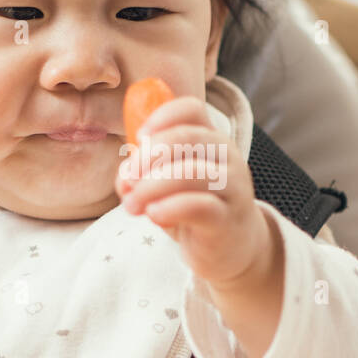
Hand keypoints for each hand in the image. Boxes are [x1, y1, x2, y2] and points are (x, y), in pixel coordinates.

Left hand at [114, 95, 271, 287]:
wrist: (231, 248)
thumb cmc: (194, 208)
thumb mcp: (167, 184)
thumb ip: (143, 172)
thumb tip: (125, 175)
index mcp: (211, 139)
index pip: (192, 109)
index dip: (162, 117)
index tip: (139, 138)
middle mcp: (227, 156)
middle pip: (187, 138)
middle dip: (149, 156)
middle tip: (128, 178)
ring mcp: (232, 186)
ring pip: (190, 172)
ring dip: (151, 186)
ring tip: (132, 205)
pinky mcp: (227, 218)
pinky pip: (198, 205)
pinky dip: (169, 207)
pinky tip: (153, 214)